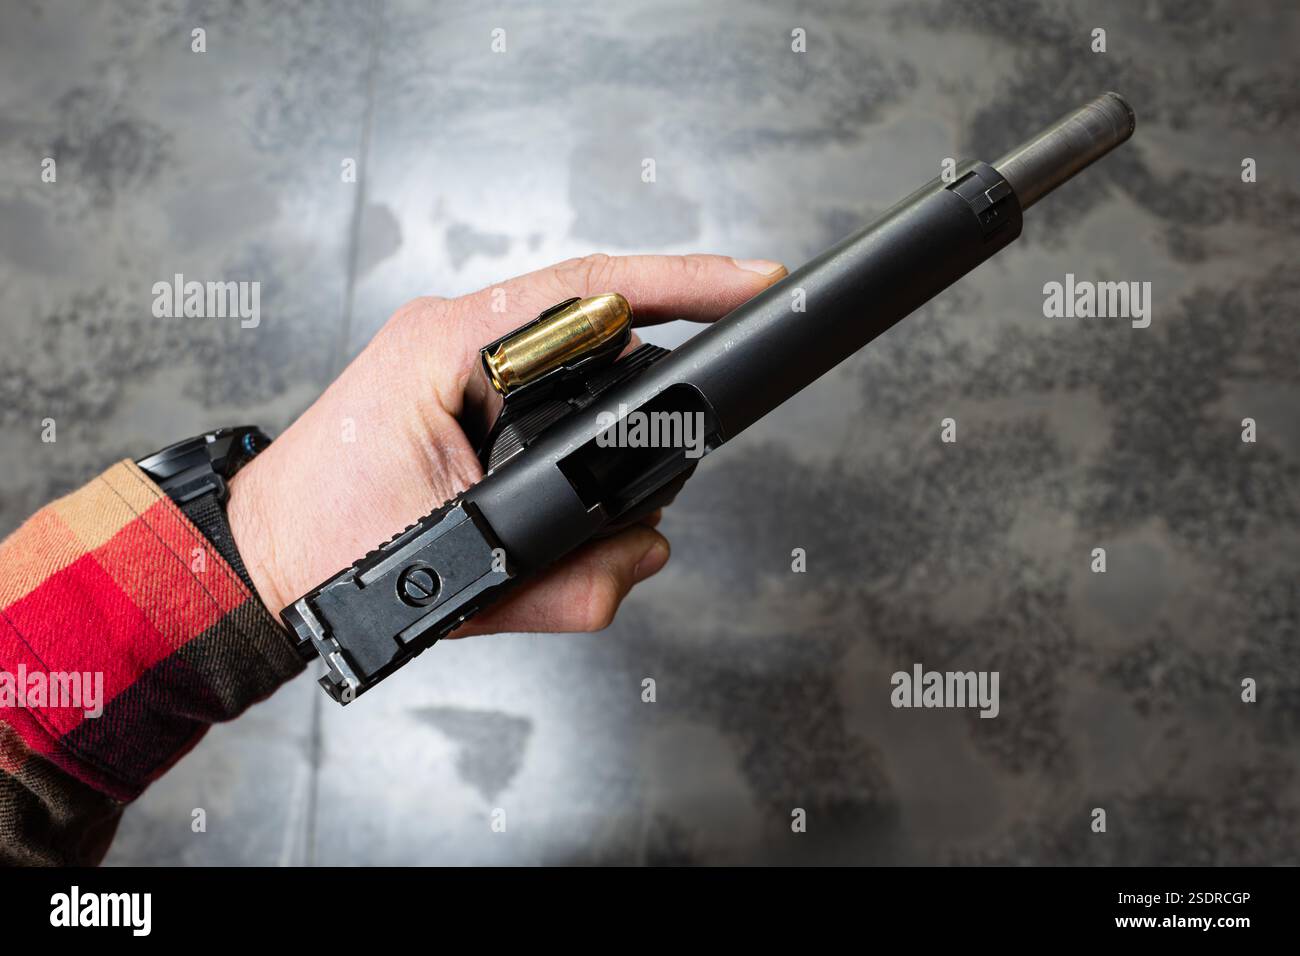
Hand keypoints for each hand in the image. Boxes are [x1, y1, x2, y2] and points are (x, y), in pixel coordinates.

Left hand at [226, 254, 786, 635]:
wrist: (263, 559)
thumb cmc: (332, 552)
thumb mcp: (462, 579)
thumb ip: (571, 582)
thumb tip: (646, 554)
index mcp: (448, 350)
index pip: (588, 292)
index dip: (683, 283)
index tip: (751, 286)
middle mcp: (455, 338)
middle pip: (596, 325)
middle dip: (657, 378)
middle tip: (703, 417)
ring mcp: (458, 359)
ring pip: (575, 362)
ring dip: (618, 414)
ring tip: (631, 480)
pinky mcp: (462, 389)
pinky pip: (548, 388)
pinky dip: (586, 426)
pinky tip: (595, 470)